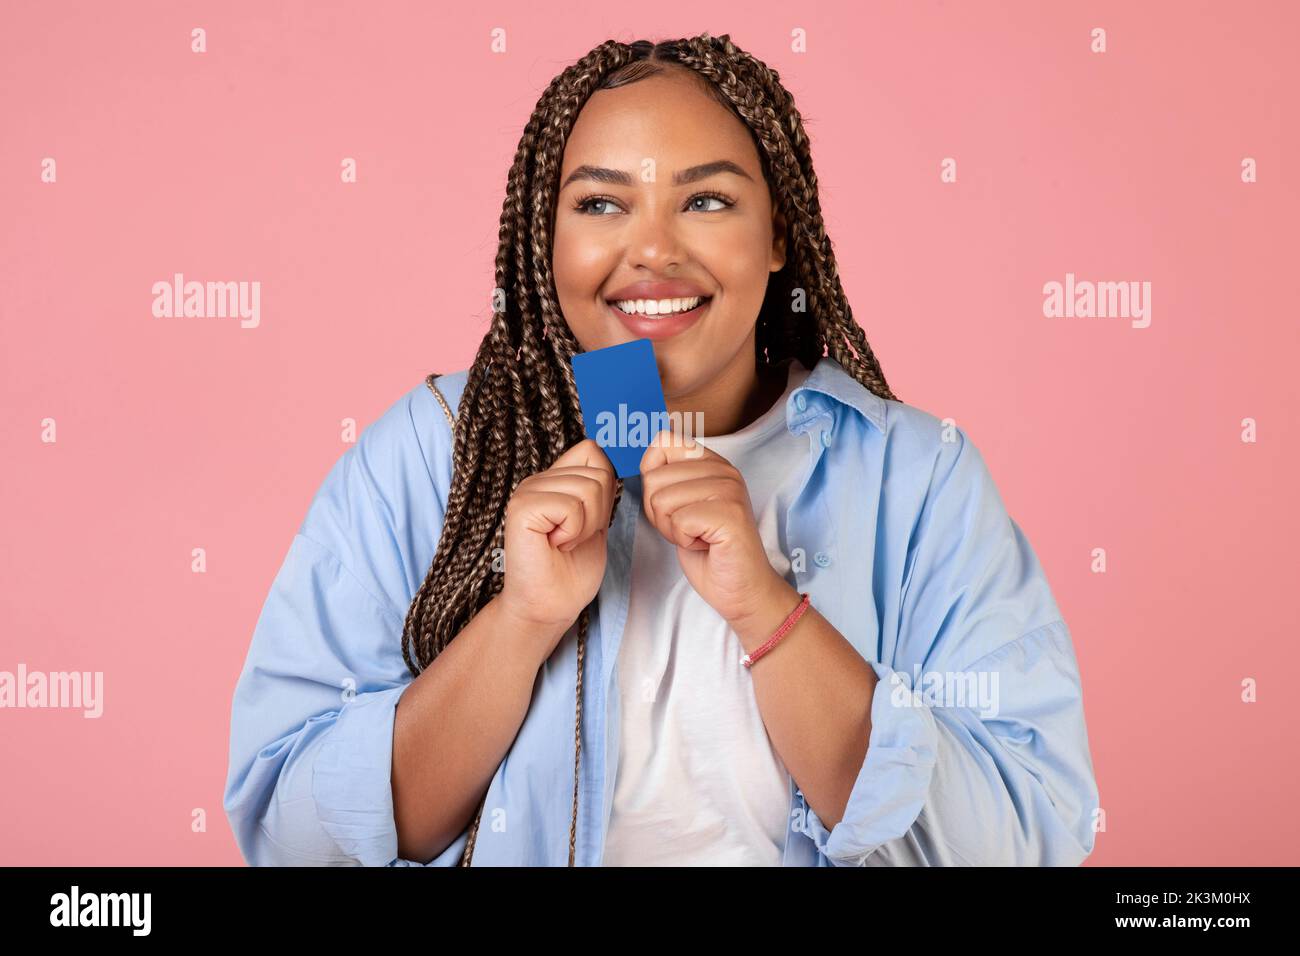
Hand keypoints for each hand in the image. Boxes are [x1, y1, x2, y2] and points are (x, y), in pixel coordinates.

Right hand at [496, 438, 615, 656]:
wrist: (550, 606)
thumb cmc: (572, 570)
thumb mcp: (597, 522)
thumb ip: (601, 491)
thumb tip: (619, 458)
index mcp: (555, 480)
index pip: (592, 449)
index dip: (605, 481)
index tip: (595, 516)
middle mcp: (539, 480)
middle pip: (599, 472)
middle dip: (600, 512)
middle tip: (575, 537)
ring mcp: (528, 491)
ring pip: (589, 488)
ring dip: (586, 525)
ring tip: (565, 542)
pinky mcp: (522, 507)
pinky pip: (571, 506)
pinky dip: (573, 532)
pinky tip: (556, 545)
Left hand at [639, 428, 789, 626]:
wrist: (740, 589)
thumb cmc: (709, 551)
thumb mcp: (680, 506)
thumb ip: (667, 479)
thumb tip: (644, 458)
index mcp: (712, 462)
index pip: (663, 442)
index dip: (653, 476)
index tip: (673, 502)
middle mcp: (724, 470)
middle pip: (654, 478)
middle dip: (659, 513)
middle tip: (689, 528)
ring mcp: (729, 490)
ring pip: (662, 500)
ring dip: (671, 528)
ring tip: (697, 536)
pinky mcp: (729, 514)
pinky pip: (678, 521)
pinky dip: (683, 540)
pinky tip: (704, 544)